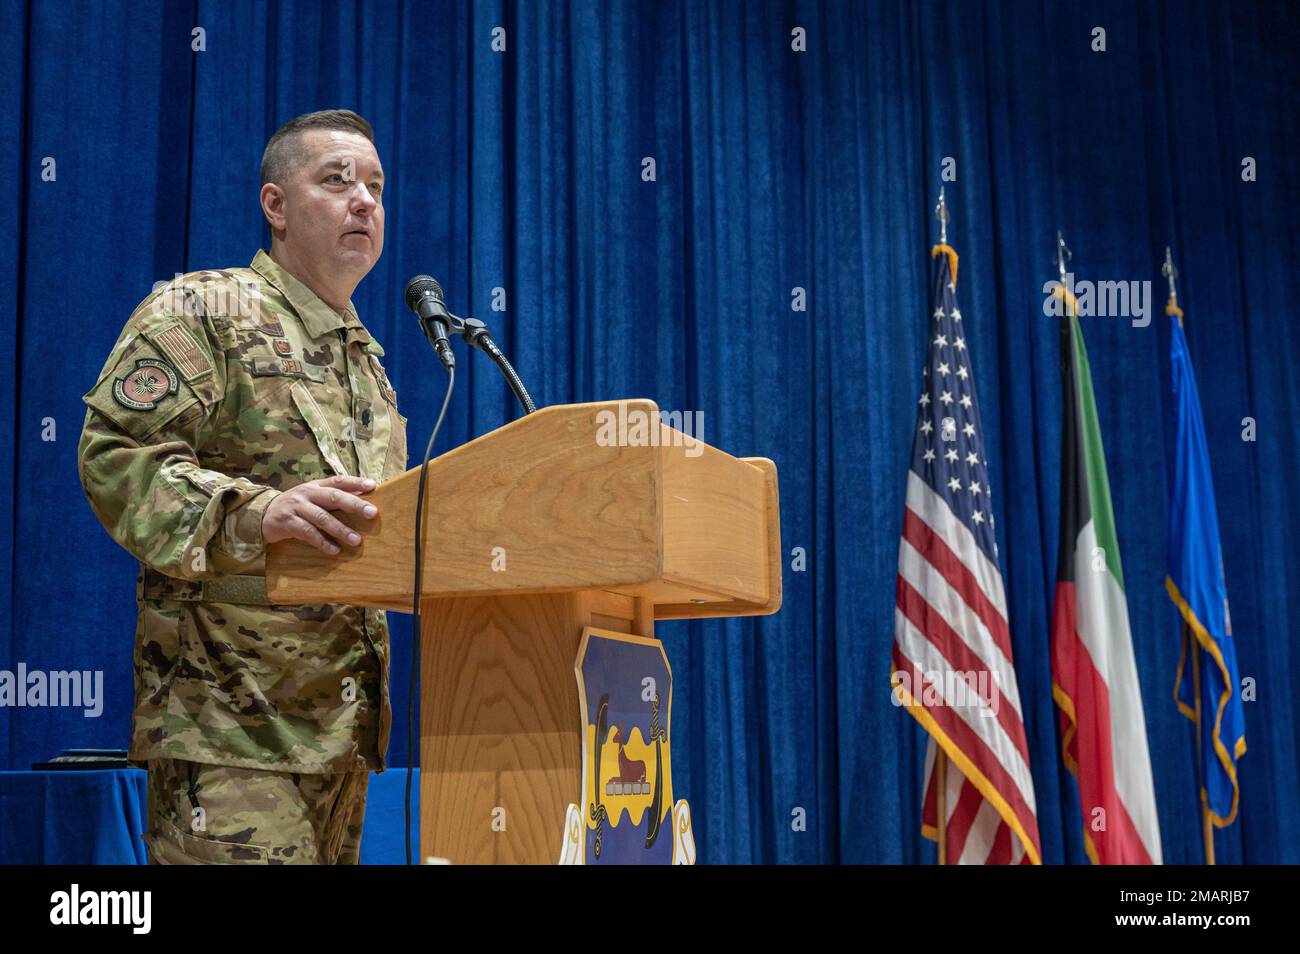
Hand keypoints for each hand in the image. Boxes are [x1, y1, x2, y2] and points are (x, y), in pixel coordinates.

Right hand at [262, 475, 379, 554]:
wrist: (262, 515)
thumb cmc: (296, 506)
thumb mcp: (312, 497)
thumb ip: (333, 496)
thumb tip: (362, 496)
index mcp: (315, 486)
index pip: (338, 481)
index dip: (355, 482)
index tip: (373, 485)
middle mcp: (307, 494)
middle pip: (333, 497)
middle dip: (354, 505)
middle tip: (372, 513)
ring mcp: (296, 508)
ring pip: (322, 518)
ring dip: (341, 529)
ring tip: (356, 540)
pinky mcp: (287, 523)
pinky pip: (308, 534)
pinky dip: (322, 543)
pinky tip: (334, 550)